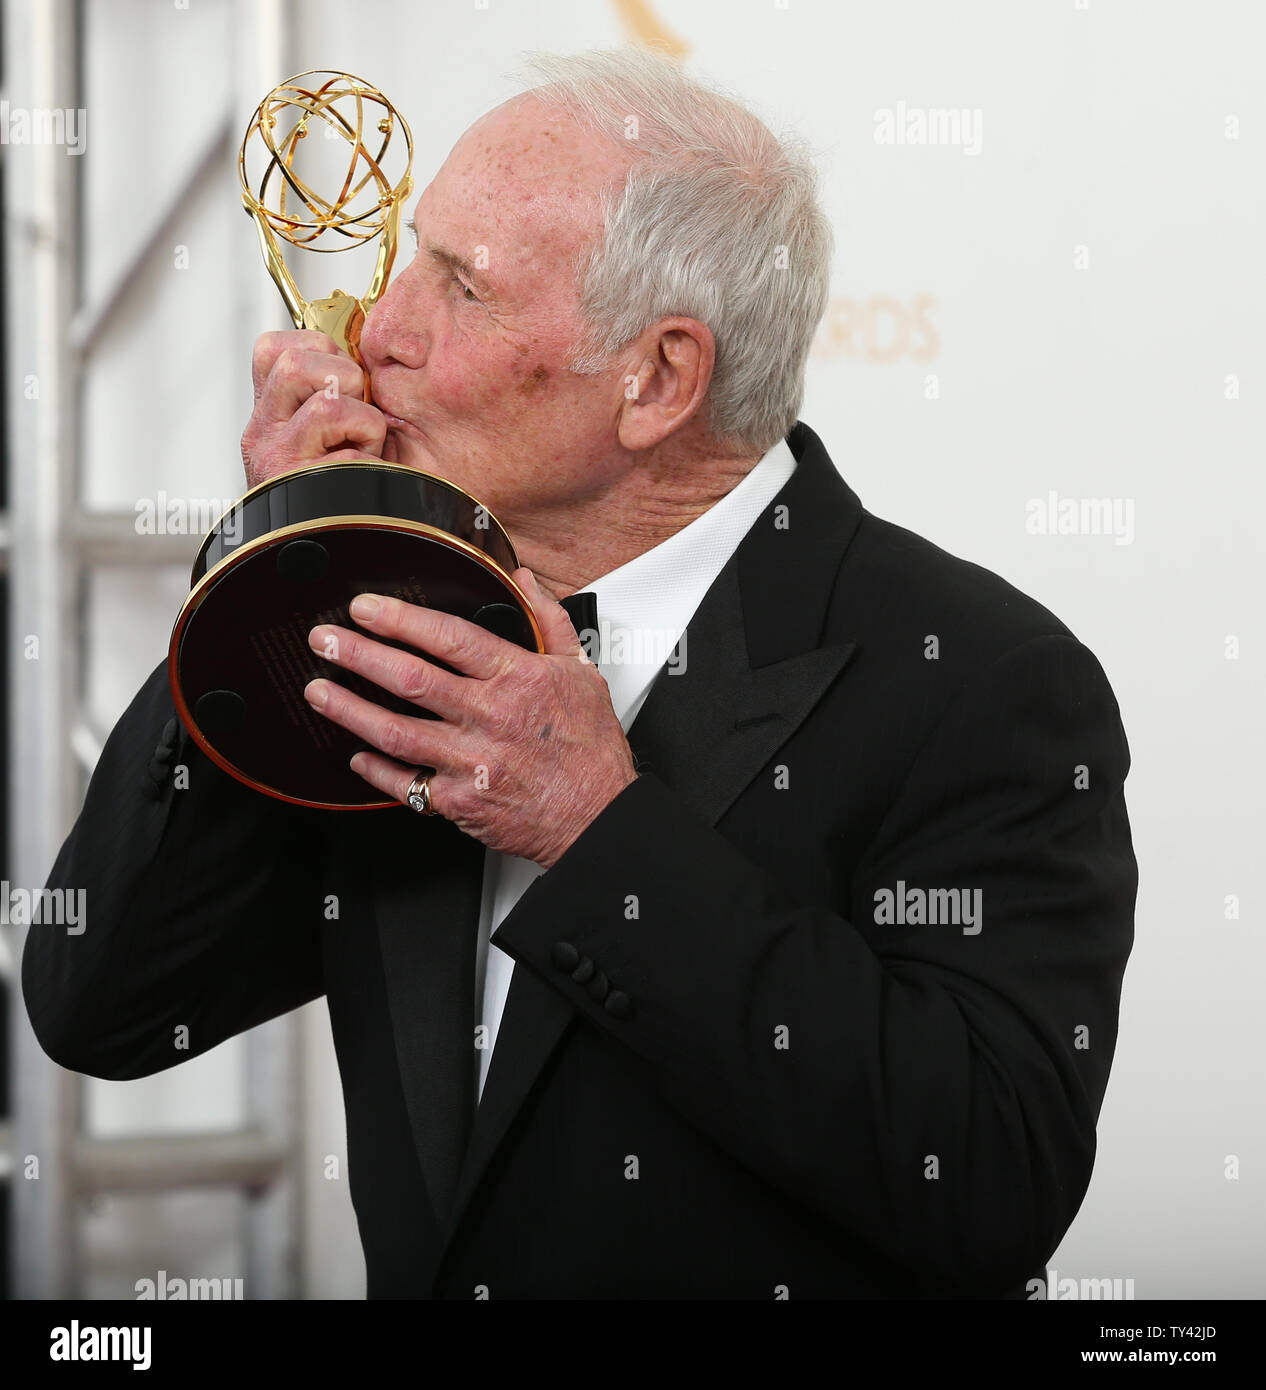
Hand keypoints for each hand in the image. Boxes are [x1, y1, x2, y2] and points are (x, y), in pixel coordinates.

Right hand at [241, 330, 387, 487]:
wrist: (323, 554)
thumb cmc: (334, 493)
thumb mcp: (318, 434)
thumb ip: (328, 392)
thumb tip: (365, 354)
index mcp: (268, 414)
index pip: (275, 349)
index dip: (320, 349)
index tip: (342, 380)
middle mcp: (264, 433)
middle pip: (295, 362)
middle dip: (343, 376)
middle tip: (354, 412)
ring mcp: (281, 460)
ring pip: (329, 402)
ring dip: (362, 419)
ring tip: (359, 448)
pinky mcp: (306, 488)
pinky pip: (351, 451)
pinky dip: (369, 457)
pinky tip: (361, 477)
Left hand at [302, 569, 637, 868]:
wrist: (597, 818)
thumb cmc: (590, 750)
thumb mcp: (581, 673)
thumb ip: (549, 621)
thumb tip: (525, 581)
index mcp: (518, 680)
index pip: (450, 638)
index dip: (401, 619)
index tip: (367, 608)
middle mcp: (490, 718)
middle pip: (411, 679)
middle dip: (358, 655)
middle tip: (325, 641)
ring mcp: (471, 762)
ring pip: (396, 732)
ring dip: (350, 709)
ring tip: (319, 692)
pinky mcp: (460, 802)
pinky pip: (405, 784)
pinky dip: (375, 769)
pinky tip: (355, 755)